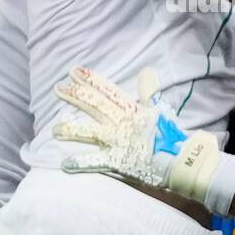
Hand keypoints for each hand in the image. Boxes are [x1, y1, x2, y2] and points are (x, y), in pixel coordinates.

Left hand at [53, 66, 224, 205]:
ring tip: (54, 129)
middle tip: (58, 88)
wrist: (180, 158)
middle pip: (95, 106)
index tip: (74, 71)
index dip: (91, 80)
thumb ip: (149, 91)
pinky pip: (96, 162)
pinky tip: (64, 164)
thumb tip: (147, 70)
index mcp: (131, 109)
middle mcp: (121, 122)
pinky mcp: (117, 160)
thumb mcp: (159, 109)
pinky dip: (81, 163)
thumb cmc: (170, 134)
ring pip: (90, 132)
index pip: (108, 90)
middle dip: (76, 96)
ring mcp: (118, 141)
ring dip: (72, 130)